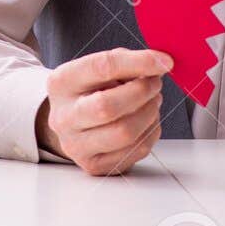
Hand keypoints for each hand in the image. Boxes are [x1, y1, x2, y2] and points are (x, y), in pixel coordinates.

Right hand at [36, 48, 172, 175]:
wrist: (73, 123)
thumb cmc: (91, 91)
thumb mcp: (100, 69)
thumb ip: (126, 61)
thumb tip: (158, 63)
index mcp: (62, 83)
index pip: (102, 68)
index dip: (138, 63)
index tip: (163, 61)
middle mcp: (63, 116)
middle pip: (108, 107)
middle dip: (142, 92)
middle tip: (155, 84)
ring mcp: (76, 145)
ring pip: (125, 132)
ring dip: (150, 113)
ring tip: (152, 101)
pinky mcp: (94, 164)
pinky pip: (135, 150)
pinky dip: (150, 132)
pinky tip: (146, 121)